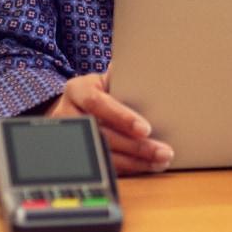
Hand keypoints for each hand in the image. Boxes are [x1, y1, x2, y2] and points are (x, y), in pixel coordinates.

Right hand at [44, 71, 173, 175]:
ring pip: (103, 155)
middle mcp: (68, 114)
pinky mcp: (76, 156)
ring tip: (160, 161)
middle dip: (136, 146)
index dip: (121, 117)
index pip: (97, 103)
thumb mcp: (105, 78)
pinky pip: (102, 166)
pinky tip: (146, 166)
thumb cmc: (100, 90)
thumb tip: (151, 64)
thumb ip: (123, 74)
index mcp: (77, 90)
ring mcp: (69, 138)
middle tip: (162, 151)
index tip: (145, 129)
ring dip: (135, 161)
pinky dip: (127, 168)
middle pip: (103, 134)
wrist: (74, 106)